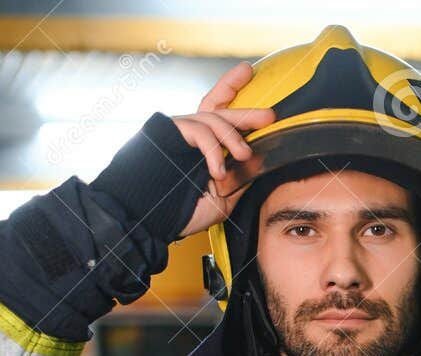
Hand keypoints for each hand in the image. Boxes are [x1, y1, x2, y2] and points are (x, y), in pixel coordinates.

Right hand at [172, 62, 275, 237]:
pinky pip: (198, 132)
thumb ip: (242, 177)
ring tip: (244, 155)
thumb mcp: (225, 198)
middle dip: (246, 111)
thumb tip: (262, 157)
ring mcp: (180, 134)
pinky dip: (212, 149)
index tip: (247, 71)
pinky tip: (218, 171)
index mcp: (204, 147)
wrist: (151, 219)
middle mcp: (191, 135)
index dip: (231, 89)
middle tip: (269, 115)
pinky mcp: (169, 135)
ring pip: (212, 119)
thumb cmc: (184, 212)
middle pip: (218, 109)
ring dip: (232, 136)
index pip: (219, 113)